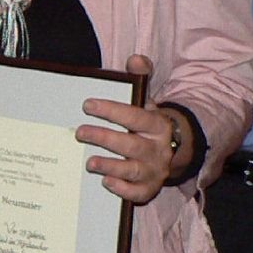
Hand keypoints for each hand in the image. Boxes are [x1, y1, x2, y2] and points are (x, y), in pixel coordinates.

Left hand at [78, 54, 175, 203]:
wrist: (174, 152)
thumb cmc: (148, 124)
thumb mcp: (147, 101)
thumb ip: (140, 78)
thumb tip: (135, 59)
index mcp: (158, 125)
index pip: (136, 116)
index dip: (112, 110)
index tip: (87, 105)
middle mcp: (158, 149)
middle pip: (132, 145)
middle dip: (104, 139)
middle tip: (79, 133)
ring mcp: (154, 171)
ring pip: (133, 170)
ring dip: (110, 166)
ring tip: (89, 163)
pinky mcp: (149, 188)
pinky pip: (138, 193)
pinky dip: (122, 189)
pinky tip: (106, 182)